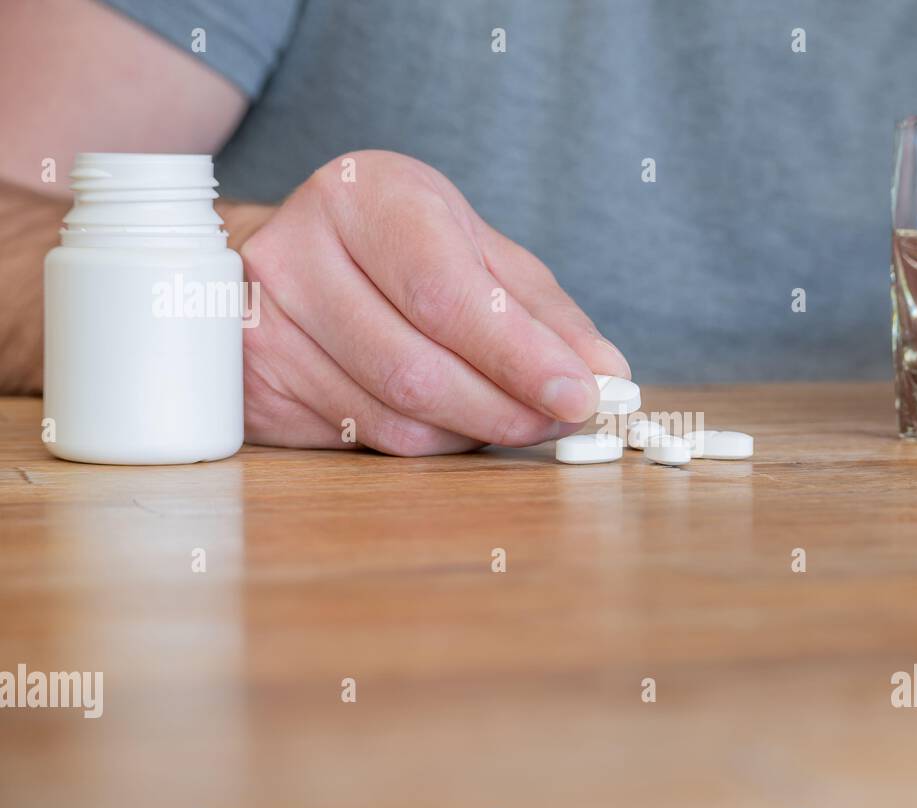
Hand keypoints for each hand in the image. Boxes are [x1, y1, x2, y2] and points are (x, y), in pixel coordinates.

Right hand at [232, 150, 628, 454]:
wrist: (277, 260)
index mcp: (361, 198)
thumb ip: (541, 311)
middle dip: (508, 410)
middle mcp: (294, 256)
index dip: (517, 355)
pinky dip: (430, 442)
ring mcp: (262, 329)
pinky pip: (366, 442)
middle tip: (562, 420)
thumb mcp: (472, 248)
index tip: (579, 394)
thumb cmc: (393, 249)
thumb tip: (604, 373)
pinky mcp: (253, 391)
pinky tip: (453, 419)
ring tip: (511, 416)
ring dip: (474, 434)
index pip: (445, 294)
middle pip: (418, 371)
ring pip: (395, 420)